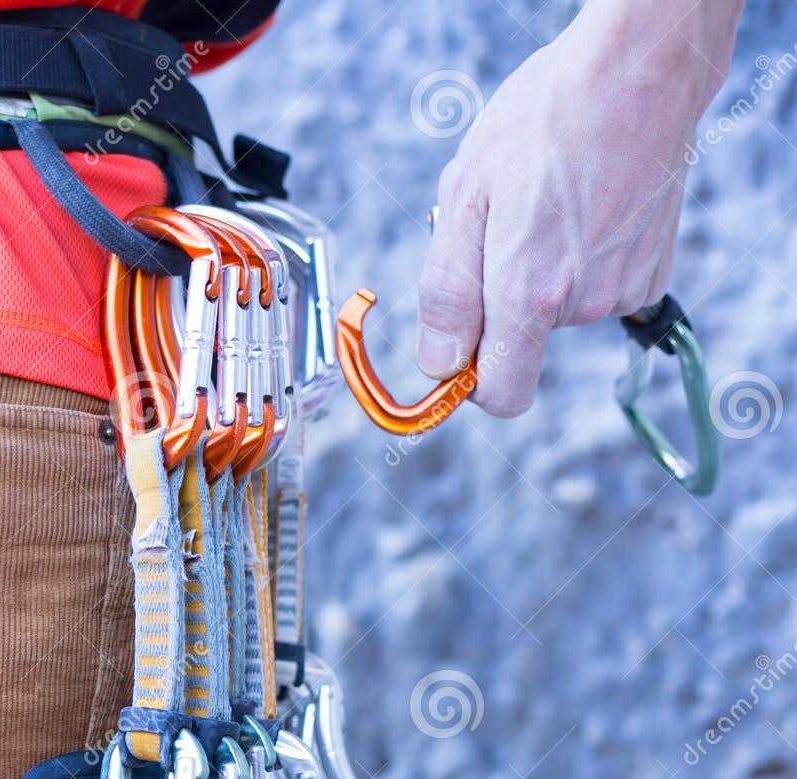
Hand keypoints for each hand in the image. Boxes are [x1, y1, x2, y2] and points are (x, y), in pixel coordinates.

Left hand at [415, 0, 740, 415]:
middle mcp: (582, 303)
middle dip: (498, 300)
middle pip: (520, 342)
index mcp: (530, 291)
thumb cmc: (543, 120)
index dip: (469, 379)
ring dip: (539, 271)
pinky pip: (594, 290)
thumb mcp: (464, 197)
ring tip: (544, 203)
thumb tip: (439, 366)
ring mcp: (624, 289)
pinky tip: (583, 207)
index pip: (500, 394)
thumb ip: (448, 293)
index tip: (454, 346)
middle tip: (500, 227)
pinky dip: (580, 260)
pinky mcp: (653, 273)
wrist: (639, 71)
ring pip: (556, 311)